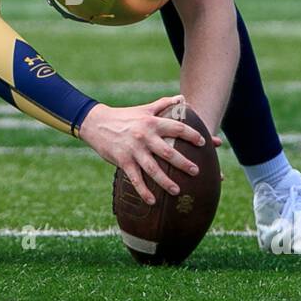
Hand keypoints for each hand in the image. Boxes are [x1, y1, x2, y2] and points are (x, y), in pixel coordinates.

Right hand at [78, 95, 205, 204]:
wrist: (96, 123)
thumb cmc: (125, 116)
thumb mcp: (144, 109)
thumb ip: (164, 104)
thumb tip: (183, 99)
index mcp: (152, 122)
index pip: (176, 128)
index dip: (191, 135)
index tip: (204, 143)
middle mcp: (144, 136)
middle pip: (167, 152)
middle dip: (183, 163)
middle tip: (196, 171)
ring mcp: (133, 150)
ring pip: (152, 168)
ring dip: (166, 181)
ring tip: (177, 191)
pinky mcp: (123, 161)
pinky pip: (135, 179)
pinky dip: (144, 191)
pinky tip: (152, 201)